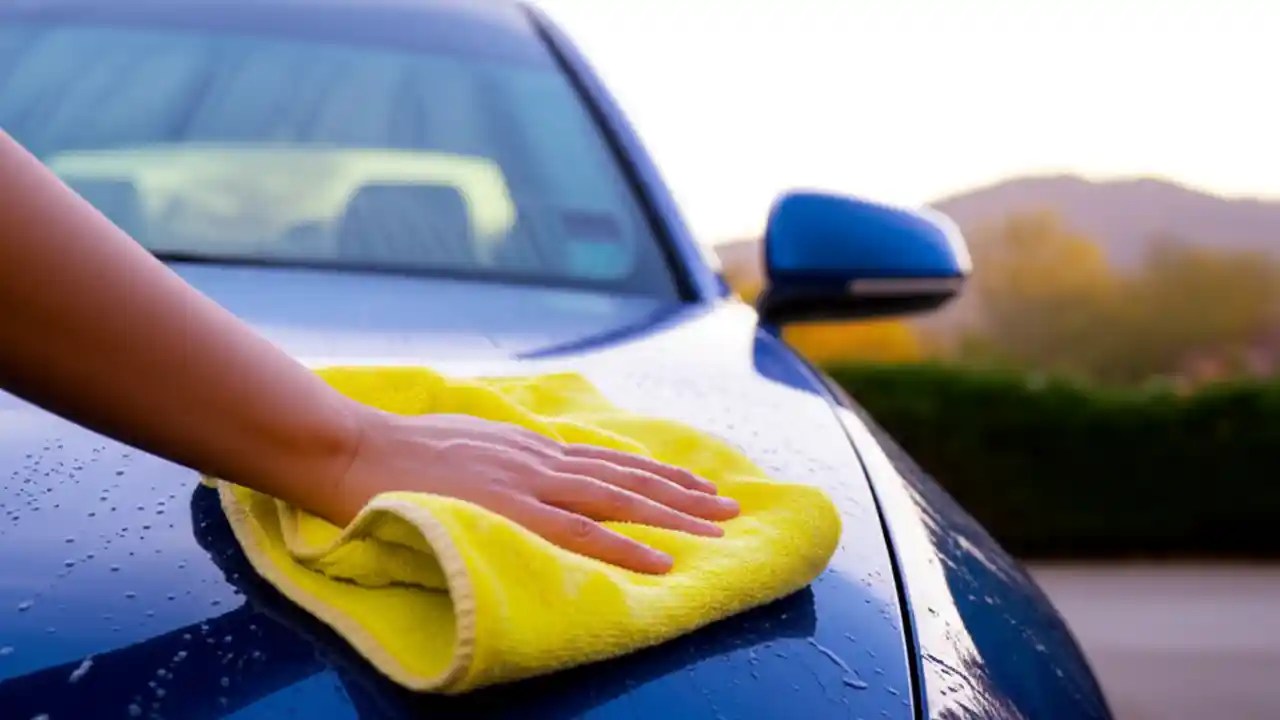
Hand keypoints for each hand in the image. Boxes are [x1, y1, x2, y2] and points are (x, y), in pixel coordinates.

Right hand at [320, 409, 740, 573]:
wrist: (351, 449)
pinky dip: (625, 547)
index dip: (655, 474)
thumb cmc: (397, 452)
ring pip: (617, 502)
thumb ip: (502, 457)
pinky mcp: (509, 510)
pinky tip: (662, 561)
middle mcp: (538, 460)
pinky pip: (579, 533)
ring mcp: (526, 484)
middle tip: (729, 508)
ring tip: (717, 531)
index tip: (694, 485)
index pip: (607, 461)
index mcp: (528, 447)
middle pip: (626, 478)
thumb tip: (521, 470)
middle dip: (681, 495)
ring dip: (672, 517)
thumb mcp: (465, 444)